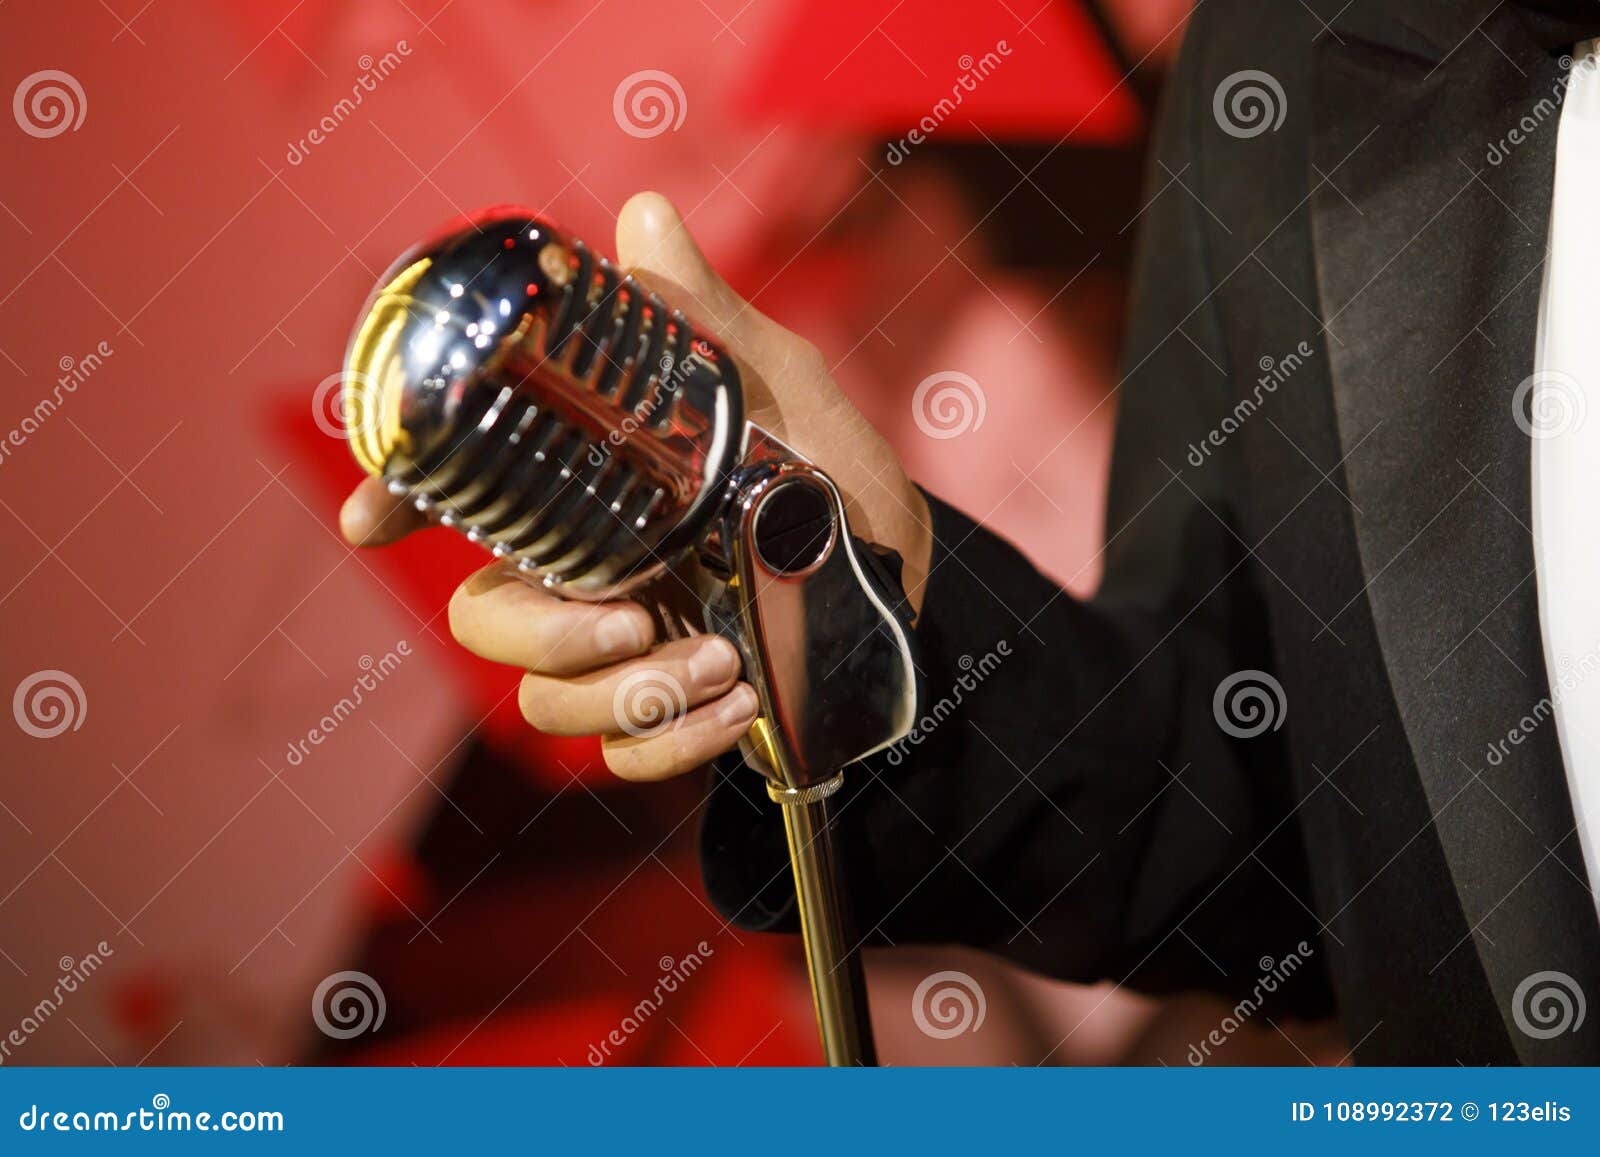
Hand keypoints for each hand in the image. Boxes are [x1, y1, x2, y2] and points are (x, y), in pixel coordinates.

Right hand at [340, 192, 931, 780]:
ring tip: (722, 662)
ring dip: (627, 694)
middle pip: (487, 621)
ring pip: (550, 704)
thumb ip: (709, 320)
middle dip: (540, 634)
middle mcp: (588, 574)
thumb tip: (642, 213)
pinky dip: (672, 746)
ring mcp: (626, 652)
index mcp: (592, 493)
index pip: (470, 499)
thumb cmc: (832, 470)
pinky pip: (625, 763)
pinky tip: (737, 706)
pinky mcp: (670, 717)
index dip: (403, 502)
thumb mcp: (779, 388)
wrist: (908, 578)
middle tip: (627, 615)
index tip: (370, 520)